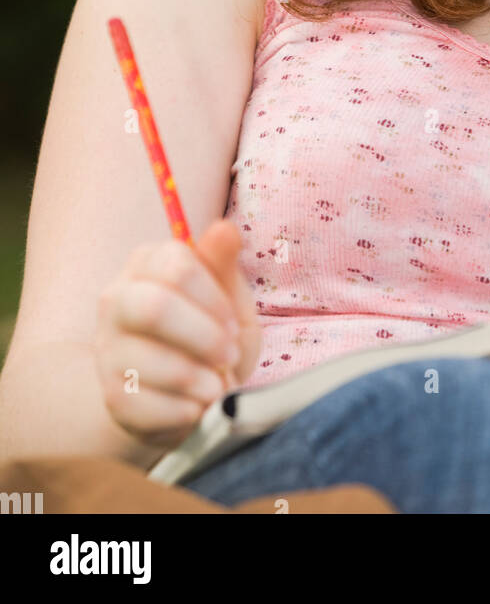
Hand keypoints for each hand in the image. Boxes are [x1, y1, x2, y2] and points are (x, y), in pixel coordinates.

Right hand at [94, 218, 261, 448]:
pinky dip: (185, 410)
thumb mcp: (226, 297)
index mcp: (147, 263)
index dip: (214, 299)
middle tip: (228, 355)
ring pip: (153, 361)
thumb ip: (222, 265)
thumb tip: (224, 229)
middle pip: (155, 308)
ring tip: (216, 386)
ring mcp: (107, 348)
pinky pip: (148, 405)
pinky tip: (195, 406)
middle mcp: (117, 299)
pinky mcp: (110, 395)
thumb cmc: (209, 335)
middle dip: (205, 337)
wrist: (179, 393)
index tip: (233, 323)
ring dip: (200, 380)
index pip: (178, 266)